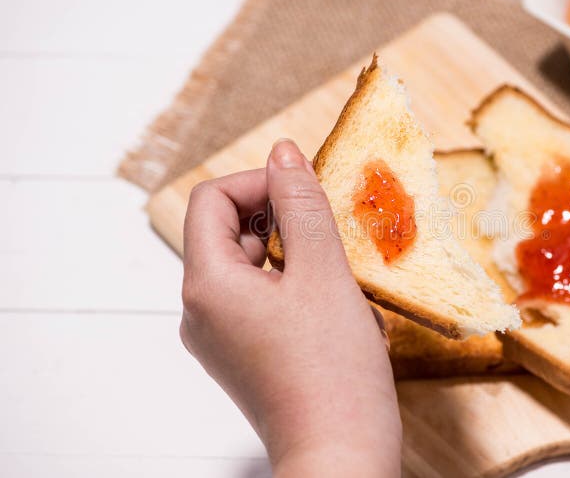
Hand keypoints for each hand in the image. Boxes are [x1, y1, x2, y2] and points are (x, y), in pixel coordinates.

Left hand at [180, 139, 401, 476]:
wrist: (340, 455)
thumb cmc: (333, 371)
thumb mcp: (323, 271)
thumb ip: (302, 203)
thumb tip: (283, 152)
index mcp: (206, 285)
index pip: (212, 199)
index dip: (258, 182)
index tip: (304, 192)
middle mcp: (199, 311)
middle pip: (225, 231)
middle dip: (275, 216)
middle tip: (323, 231)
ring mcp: (216, 338)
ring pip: (243, 265)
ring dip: (285, 251)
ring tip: (328, 271)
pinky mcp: (239, 355)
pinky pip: (252, 298)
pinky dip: (285, 284)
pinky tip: (323, 303)